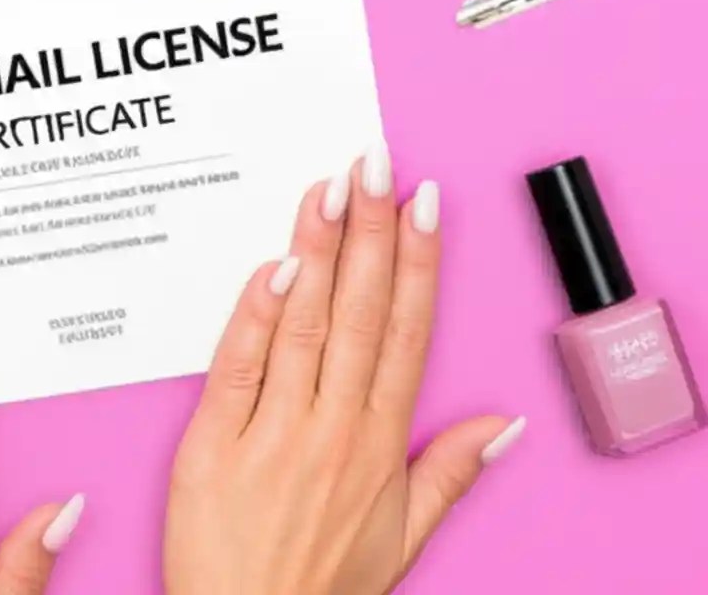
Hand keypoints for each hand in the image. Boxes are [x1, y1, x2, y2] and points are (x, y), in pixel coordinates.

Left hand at [164, 147, 524, 594]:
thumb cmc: (317, 586)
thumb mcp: (402, 539)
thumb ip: (449, 472)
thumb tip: (503, 423)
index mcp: (379, 444)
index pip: (407, 333)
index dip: (418, 264)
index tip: (424, 205)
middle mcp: (333, 428)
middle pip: (361, 313)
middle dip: (371, 232)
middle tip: (375, 163)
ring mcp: (274, 433)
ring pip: (306, 325)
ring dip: (321, 251)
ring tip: (330, 190)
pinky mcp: (214, 442)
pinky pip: (240, 365)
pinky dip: (259, 314)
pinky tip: (275, 264)